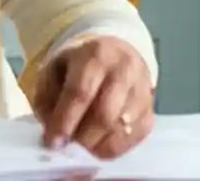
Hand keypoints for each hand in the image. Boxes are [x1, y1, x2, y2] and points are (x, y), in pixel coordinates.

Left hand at [32, 36, 154, 158]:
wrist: (115, 51)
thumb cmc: (78, 63)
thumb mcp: (54, 67)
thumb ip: (48, 96)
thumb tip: (51, 129)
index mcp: (95, 55)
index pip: (80, 92)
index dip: (65, 120)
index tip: (52, 142)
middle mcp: (124, 70)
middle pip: (105, 114)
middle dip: (83, 137)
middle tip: (67, 146)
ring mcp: (143, 90)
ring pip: (123, 128)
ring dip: (98, 145)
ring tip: (81, 146)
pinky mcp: (151, 108)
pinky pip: (136, 135)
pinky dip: (116, 147)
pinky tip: (99, 146)